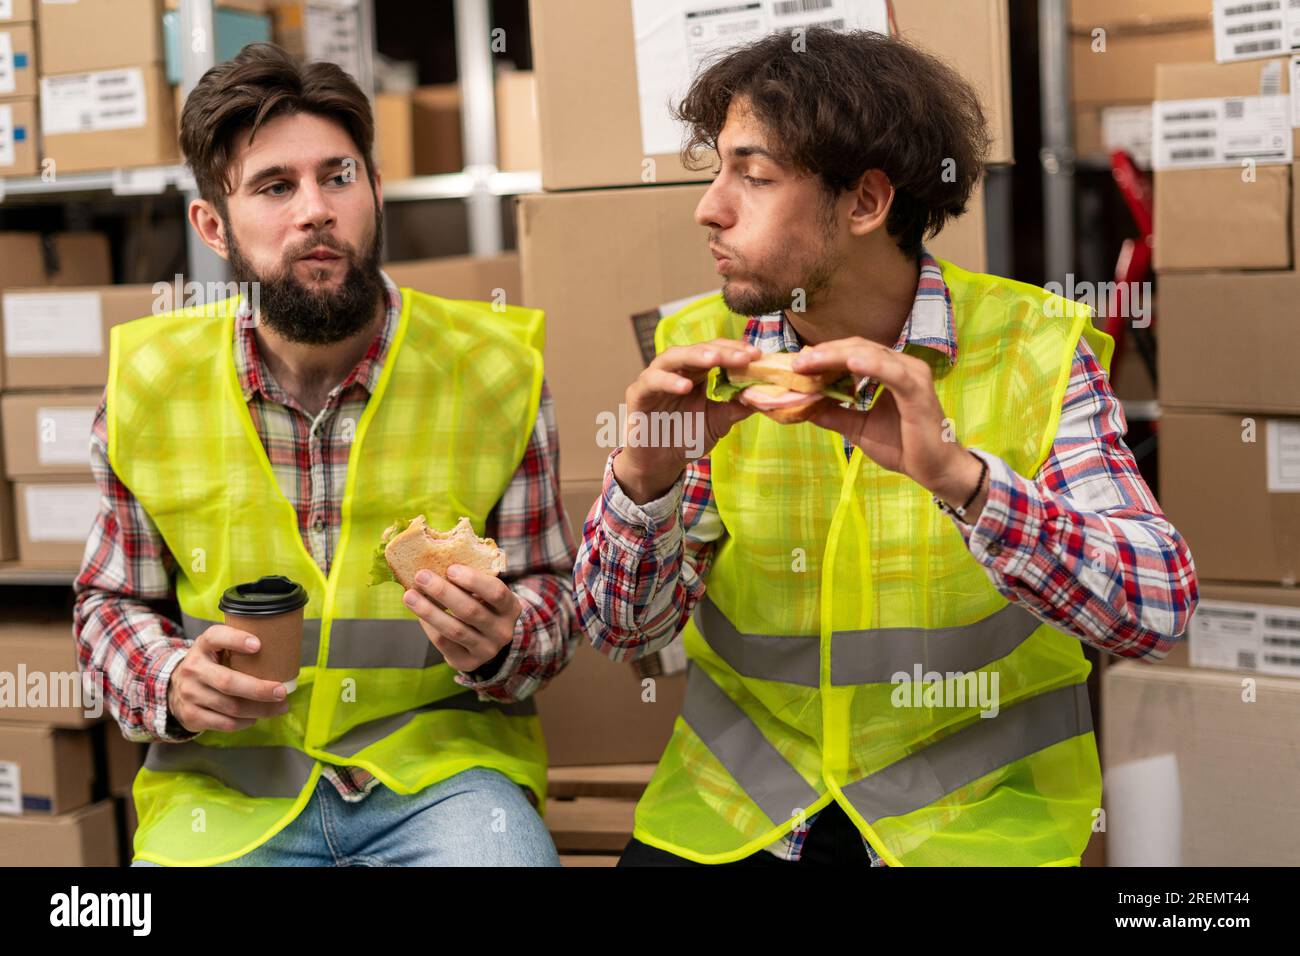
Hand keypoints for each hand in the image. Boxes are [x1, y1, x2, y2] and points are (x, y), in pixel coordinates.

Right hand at [167, 625, 290, 733]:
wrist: (176, 688)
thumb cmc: (211, 665)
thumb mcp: (218, 649)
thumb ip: (240, 647)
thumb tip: (284, 653)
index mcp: (203, 645)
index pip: (216, 637)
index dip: (236, 639)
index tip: (258, 645)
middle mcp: (193, 668)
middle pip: (228, 682)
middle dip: (259, 689)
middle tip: (281, 691)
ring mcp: (189, 693)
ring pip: (230, 706)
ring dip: (259, 709)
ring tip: (279, 707)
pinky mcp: (191, 715)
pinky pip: (224, 723)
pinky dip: (245, 722)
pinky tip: (256, 717)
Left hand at [403, 565, 522, 672]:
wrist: (487, 641)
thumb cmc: (482, 607)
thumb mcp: (485, 594)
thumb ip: (469, 580)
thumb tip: (435, 562)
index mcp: (511, 608)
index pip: (496, 592)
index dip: (473, 580)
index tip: (450, 568)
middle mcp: (503, 631)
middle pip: (470, 611)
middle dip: (443, 592)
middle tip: (421, 576)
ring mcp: (487, 650)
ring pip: (454, 629)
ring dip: (429, 611)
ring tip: (409, 596)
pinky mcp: (469, 662)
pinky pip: (444, 643)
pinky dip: (429, 626)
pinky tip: (419, 613)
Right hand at [612, 338, 760, 502]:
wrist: (660, 464)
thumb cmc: (686, 438)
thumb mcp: (719, 422)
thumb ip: (737, 407)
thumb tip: (765, 394)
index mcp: (695, 372)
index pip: (716, 351)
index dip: (736, 350)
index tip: (758, 356)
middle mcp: (675, 370)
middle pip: (698, 350)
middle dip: (723, 351)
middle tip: (744, 356)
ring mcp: (655, 379)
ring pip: (673, 357)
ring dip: (695, 356)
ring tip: (715, 360)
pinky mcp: (638, 394)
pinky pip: (652, 381)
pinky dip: (668, 381)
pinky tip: (685, 387)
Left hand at [792, 338, 976, 500]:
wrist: (934, 469)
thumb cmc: (902, 447)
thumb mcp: (858, 427)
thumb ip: (833, 414)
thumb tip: (803, 404)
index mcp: (889, 370)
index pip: (852, 352)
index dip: (824, 354)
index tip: (797, 363)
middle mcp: (902, 365)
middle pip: (857, 347)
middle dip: (825, 352)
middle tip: (797, 362)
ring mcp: (912, 374)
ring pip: (870, 354)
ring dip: (837, 356)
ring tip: (811, 361)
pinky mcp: (917, 389)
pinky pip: (891, 373)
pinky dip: (869, 366)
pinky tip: (848, 363)